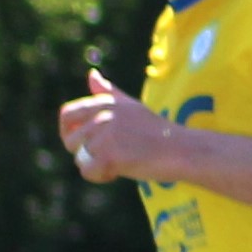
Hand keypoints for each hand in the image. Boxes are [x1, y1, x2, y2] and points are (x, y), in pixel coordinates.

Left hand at [57, 71, 173, 183]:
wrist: (184, 151)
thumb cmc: (160, 132)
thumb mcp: (133, 106)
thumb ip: (109, 93)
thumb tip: (92, 75)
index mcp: (106, 103)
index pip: (67, 114)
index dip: (69, 132)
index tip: (83, 144)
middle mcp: (102, 116)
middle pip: (70, 140)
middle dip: (83, 153)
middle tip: (105, 158)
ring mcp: (106, 136)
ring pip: (80, 158)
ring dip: (96, 166)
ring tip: (119, 165)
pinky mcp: (110, 156)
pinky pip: (88, 172)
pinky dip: (100, 177)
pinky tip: (118, 173)